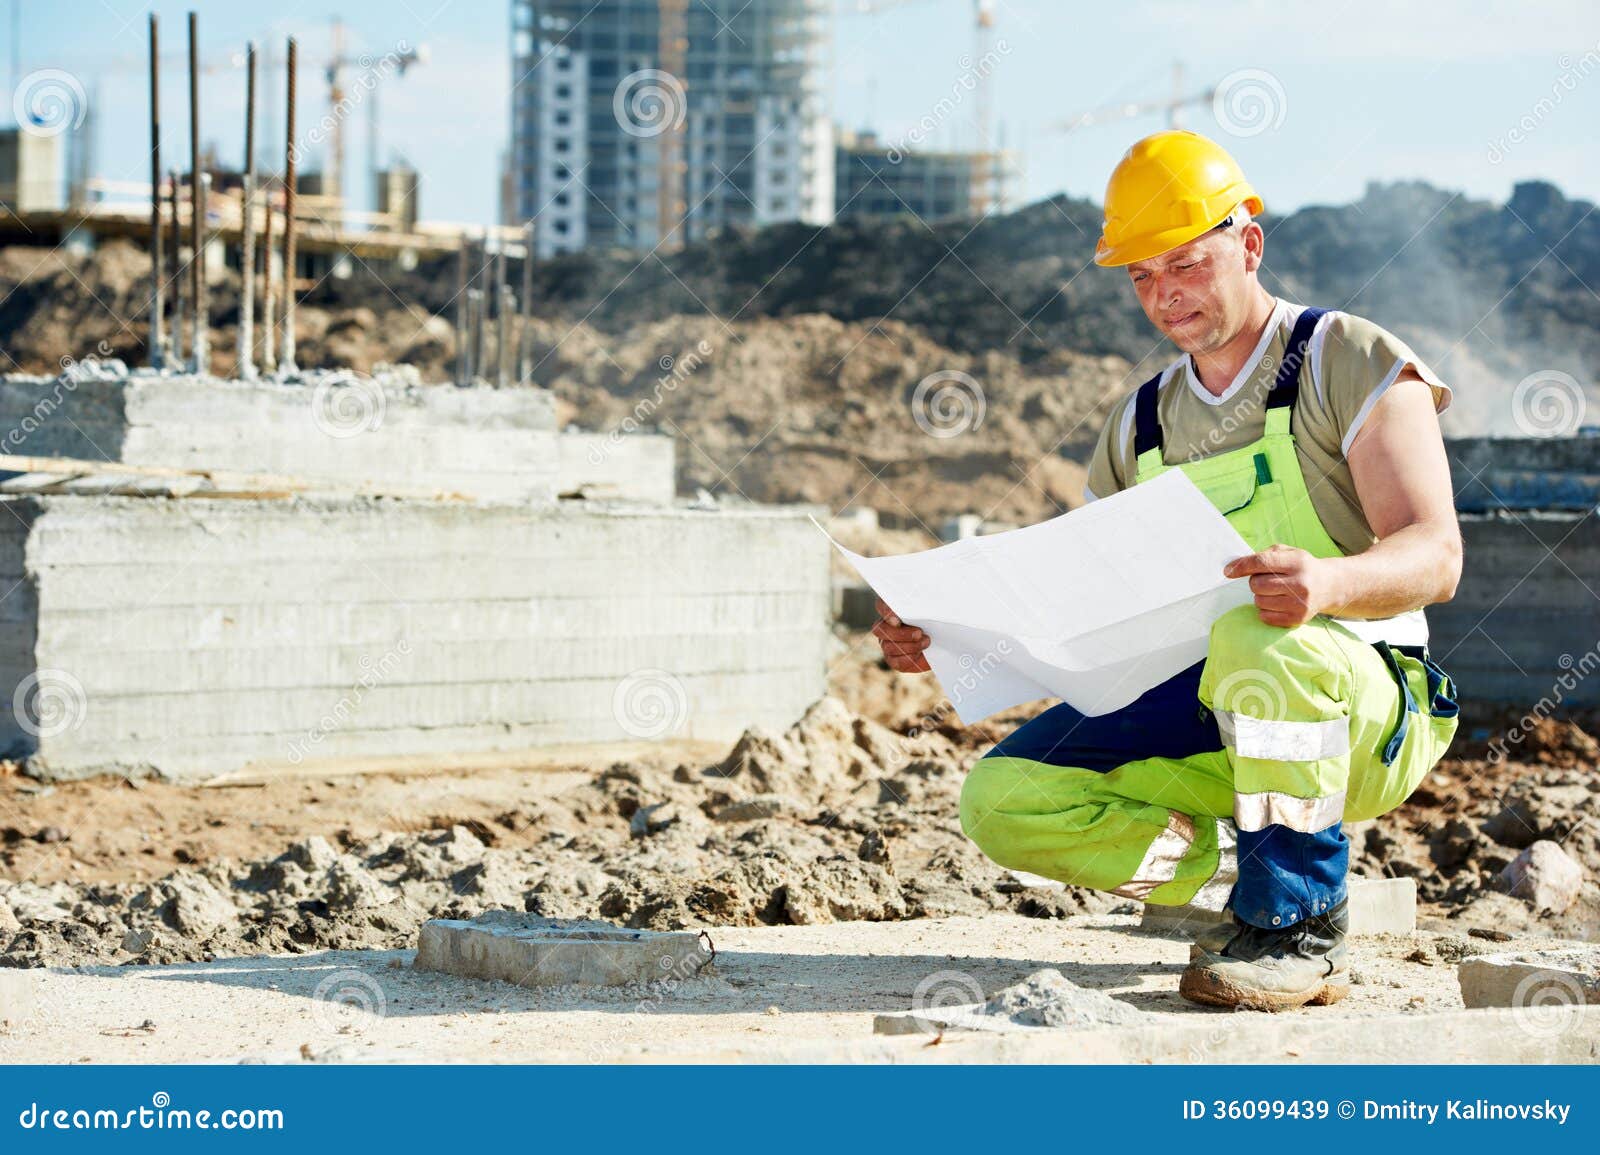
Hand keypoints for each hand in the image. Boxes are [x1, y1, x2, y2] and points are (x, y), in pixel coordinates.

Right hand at [871, 597, 930, 672]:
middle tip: (919, 633)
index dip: (885, 611)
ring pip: (888, 646)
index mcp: (893, 609)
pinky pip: (896, 661)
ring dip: (910, 645)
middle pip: (880, 628)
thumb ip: (925, 607)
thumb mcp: (932, 612)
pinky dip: (909, 658)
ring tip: (926, 641)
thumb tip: (927, 599)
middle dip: (900, 633)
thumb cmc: (936, 622)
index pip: (881, 605)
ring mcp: (887, 643)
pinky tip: (920, 653)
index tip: (897, 619)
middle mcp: (886, 626)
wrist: (943, 643)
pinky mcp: (893, 659)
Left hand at [1223, 545, 1341, 626]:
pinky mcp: (1298, 618)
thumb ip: (1262, 555)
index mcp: (1297, 562)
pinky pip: (1265, 616)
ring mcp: (1300, 603)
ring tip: (1275, 591)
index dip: (1241, 566)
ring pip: (1259, 601)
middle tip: (1266, 580)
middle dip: (1255, 581)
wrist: (1329, 586)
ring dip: (1260, 596)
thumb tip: (1234, 566)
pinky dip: (1265, 610)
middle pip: (1257, 584)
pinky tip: (1277, 602)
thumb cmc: (1301, 567)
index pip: (1262, 562)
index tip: (1227, 571)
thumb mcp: (1288, 552)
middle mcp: (1301, 583)